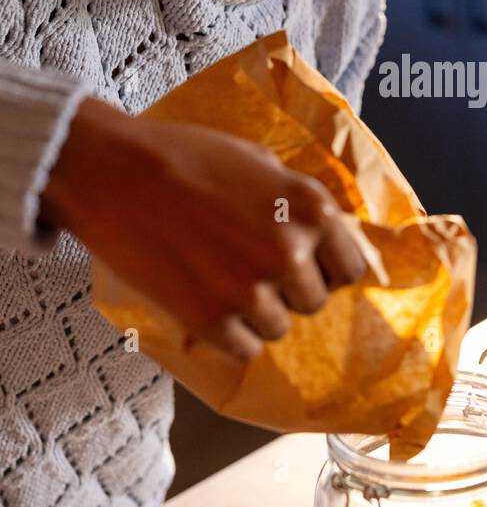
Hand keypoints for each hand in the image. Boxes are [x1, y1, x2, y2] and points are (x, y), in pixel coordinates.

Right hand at [40, 96, 366, 360]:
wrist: (114, 172)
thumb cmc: (184, 156)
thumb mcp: (259, 161)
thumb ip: (294, 200)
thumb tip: (321, 235)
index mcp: (312, 208)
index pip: (352, 268)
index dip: (326, 270)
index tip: (304, 268)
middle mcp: (290, 251)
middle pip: (315, 302)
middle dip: (288, 291)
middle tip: (250, 271)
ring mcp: (251, 289)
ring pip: (278, 329)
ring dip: (255, 315)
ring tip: (221, 283)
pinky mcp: (210, 319)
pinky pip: (244, 351)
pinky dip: (228, 336)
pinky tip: (205, 304)